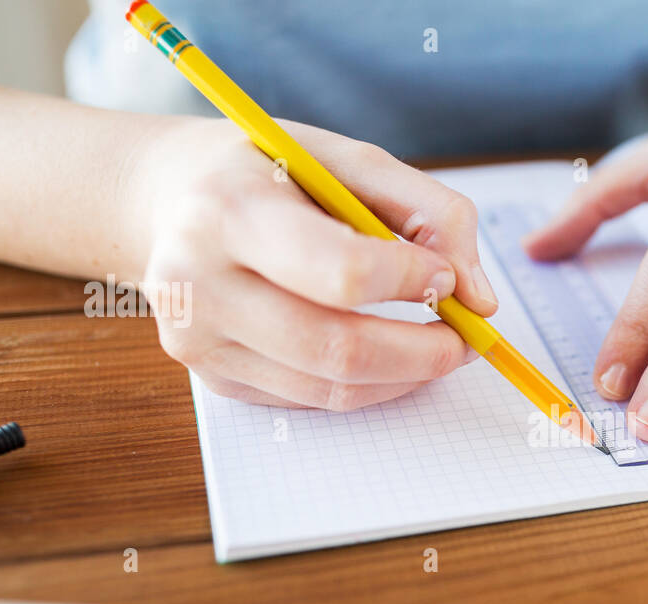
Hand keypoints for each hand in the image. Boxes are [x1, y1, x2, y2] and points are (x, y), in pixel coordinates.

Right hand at [132, 118, 497, 409]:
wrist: (168, 198)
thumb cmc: (268, 173)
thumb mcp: (349, 160)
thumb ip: (431, 212)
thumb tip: (480, 299)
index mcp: (228, 211)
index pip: (340, 272)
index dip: (410, 282)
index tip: (447, 277)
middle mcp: (197, 283)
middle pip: (337, 349)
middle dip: (423, 353)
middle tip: (467, 340)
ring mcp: (198, 341)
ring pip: (331, 389)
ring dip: (404, 376)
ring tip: (435, 345)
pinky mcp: (213, 378)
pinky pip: (312, 399)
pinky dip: (366, 382)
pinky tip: (381, 349)